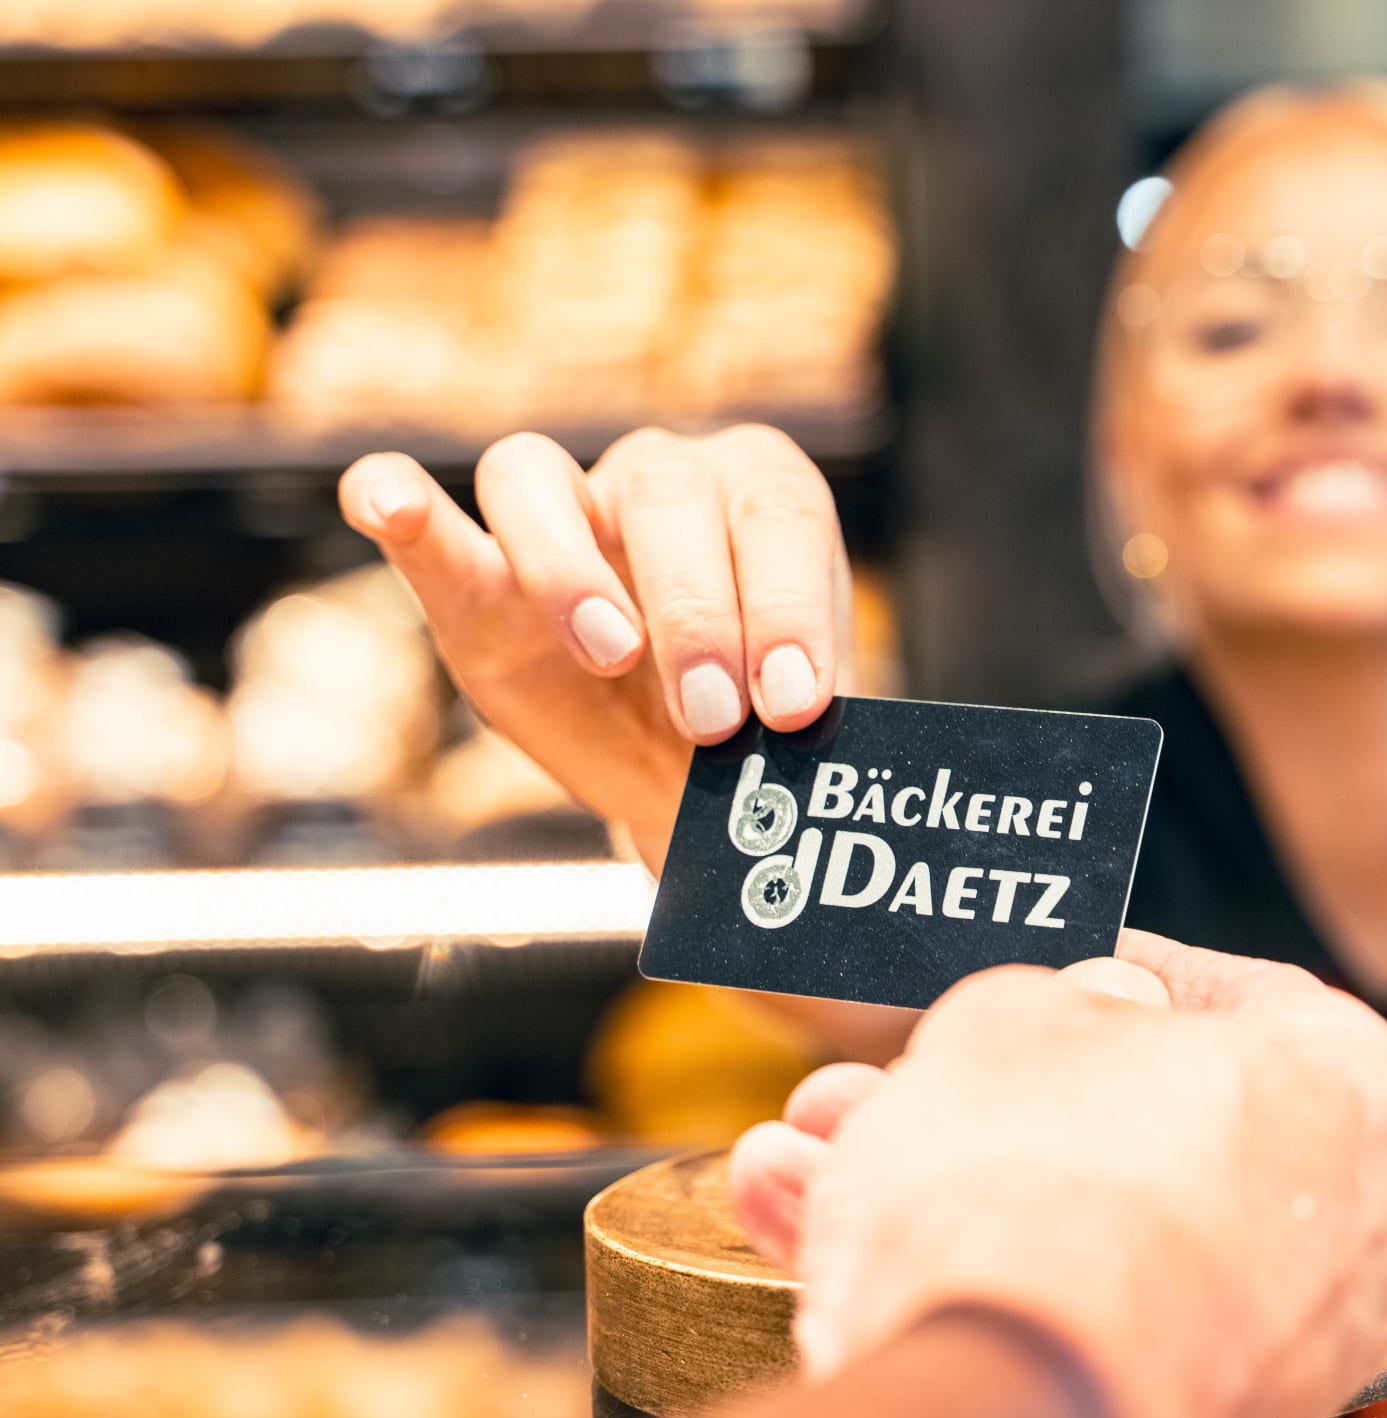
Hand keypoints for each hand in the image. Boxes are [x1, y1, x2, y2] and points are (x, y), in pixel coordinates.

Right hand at [338, 427, 852, 865]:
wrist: (704, 777)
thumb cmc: (768, 745)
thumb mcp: (809, 744)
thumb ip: (824, 753)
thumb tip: (878, 851)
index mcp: (768, 495)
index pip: (778, 519)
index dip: (786, 607)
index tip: (796, 705)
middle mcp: (666, 478)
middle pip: (667, 494)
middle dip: (696, 612)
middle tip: (717, 721)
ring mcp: (566, 511)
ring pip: (537, 477)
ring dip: (568, 565)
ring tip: (606, 651)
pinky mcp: (477, 571)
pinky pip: (429, 516)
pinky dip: (401, 506)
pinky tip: (386, 501)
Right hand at [730, 930, 1386, 1417]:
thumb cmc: (1041, 1194)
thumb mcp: (1016, 1017)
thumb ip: (1053, 1000)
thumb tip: (1075, 1013)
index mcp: (1353, 1089)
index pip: (1236, 996)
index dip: (1109, 970)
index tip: (1047, 969)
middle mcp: (1345, 1230)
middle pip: (1127, 1126)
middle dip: (967, 1095)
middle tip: (884, 1078)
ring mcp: (1272, 1350)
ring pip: (1075, 1227)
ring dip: (926, 1182)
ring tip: (804, 1160)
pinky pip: (1068, 1323)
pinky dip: (965, 1279)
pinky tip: (835, 1242)